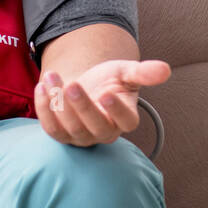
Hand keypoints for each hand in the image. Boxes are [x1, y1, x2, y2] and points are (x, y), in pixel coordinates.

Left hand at [34, 59, 170, 146]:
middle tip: (72, 85)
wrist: (87, 85)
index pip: (126, 121)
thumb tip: (166, 69)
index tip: (107, 93)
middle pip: (94, 127)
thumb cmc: (110, 80)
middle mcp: (105, 133)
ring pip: (70, 128)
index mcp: (126, 119)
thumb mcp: (126, 72)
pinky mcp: (62, 135)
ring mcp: (82, 137)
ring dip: (58, 103)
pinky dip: (43, 110)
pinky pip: (51, 129)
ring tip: (51, 77)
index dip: (117, 110)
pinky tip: (41, 87)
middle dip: (82, 106)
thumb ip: (144, 72)